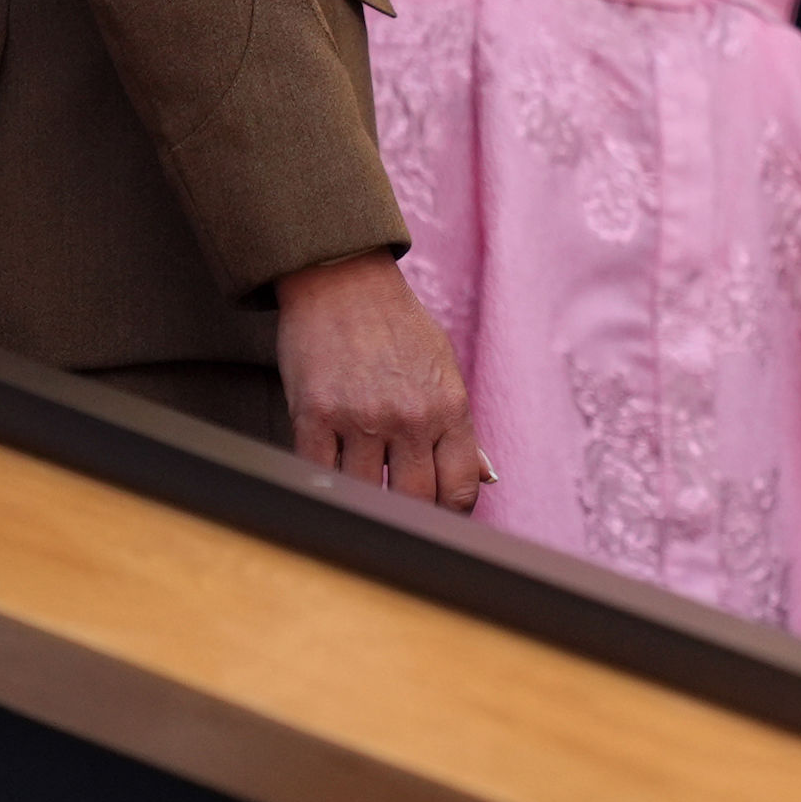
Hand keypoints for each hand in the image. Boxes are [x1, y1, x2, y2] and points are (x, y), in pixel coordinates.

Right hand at [275, 251, 483, 510]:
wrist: (342, 280)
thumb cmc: (395, 326)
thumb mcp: (442, 368)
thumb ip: (459, 427)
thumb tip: (485, 476)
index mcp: (449, 407)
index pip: (461, 488)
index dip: (451, 515)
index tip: (438, 520)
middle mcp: (410, 417)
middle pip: (416, 501)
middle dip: (410, 517)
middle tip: (399, 519)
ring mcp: (361, 418)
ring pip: (366, 494)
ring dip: (364, 501)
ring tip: (363, 498)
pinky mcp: (315, 416)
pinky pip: (320, 474)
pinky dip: (325, 485)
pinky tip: (330, 481)